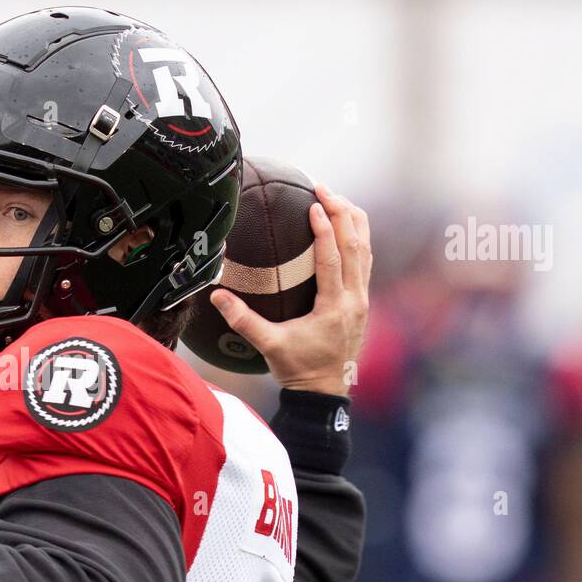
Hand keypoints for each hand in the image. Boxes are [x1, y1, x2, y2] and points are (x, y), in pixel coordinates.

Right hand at [211, 184, 370, 396]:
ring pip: (366, 250)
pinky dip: (357, 238)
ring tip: (336, 197)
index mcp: (333, 307)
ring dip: (353, 222)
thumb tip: (216, 295)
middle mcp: (354, 299)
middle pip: (356, 246)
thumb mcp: (268, 346)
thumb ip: (243, 320)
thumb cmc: (297, 369)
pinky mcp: (361, 301)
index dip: (325, 229)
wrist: (324, 392)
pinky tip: (344, 226)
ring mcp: (362, 299)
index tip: (314, 205)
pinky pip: (365, 261)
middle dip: (342, 212)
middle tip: (323, 188)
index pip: (332, 259)